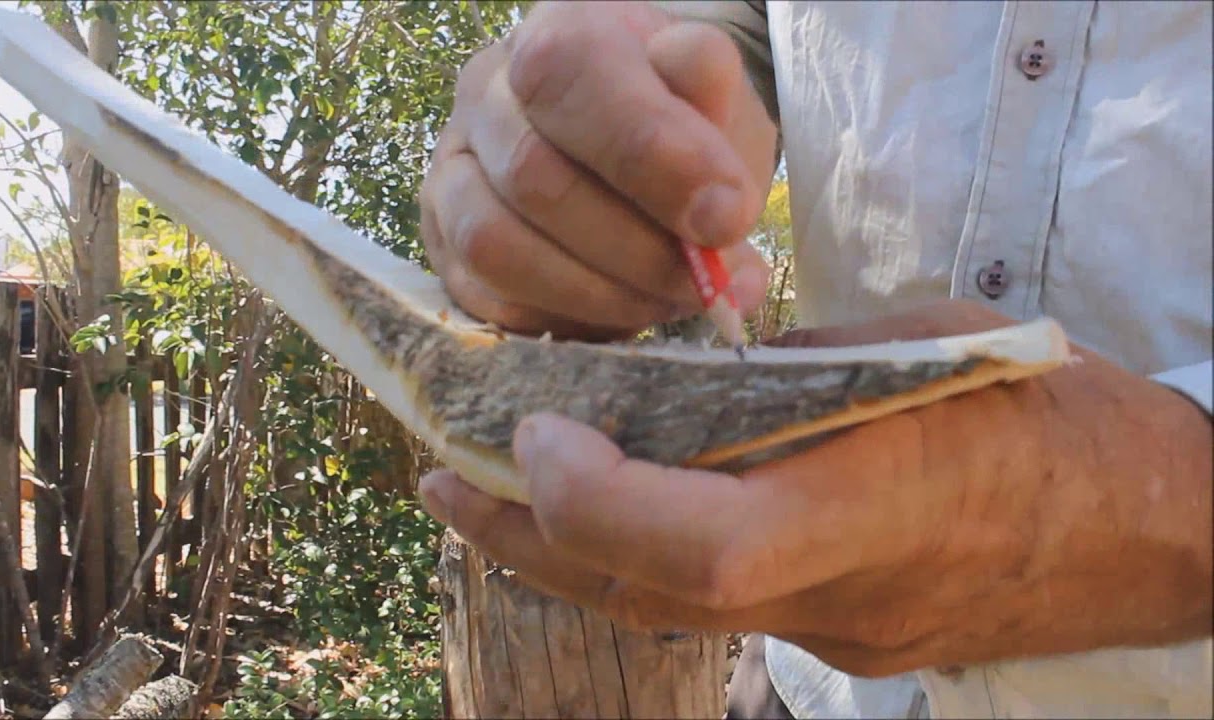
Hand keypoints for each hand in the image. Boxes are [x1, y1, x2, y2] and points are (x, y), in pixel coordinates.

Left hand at [418, 299, 1212, 675]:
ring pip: (665, 617)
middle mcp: (845, 594)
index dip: (599, 503)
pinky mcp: (845, 646)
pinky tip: (600, 519)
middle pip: (651, 599)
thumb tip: (691, 380)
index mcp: (881, 507)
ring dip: (561, 557)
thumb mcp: (930, 349)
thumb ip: (800, 374)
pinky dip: (637, 564)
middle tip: (441, 480)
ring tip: (483, 500)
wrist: (1154, 529)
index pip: (707, 551)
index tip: (538, 434)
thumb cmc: (1058, 413)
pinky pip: (712, 614)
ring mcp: (841, 637)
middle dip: (526, 540)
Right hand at [419, 1, 777, 339]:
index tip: (726, 219)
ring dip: (595, 293)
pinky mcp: (443, 242)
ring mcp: (451, 169)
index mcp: (558, 36)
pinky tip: (618, 309)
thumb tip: (720, 203)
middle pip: (535, 177)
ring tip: (665, 302)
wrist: (625, 149)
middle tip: (708, 283)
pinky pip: (486, 296)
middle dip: (637, 249)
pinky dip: (562, 318)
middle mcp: (485, 93)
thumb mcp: (717, 100)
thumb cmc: (676, 121)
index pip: (576, 83)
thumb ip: (719, 127)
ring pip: (494, 244)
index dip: (653, 159)